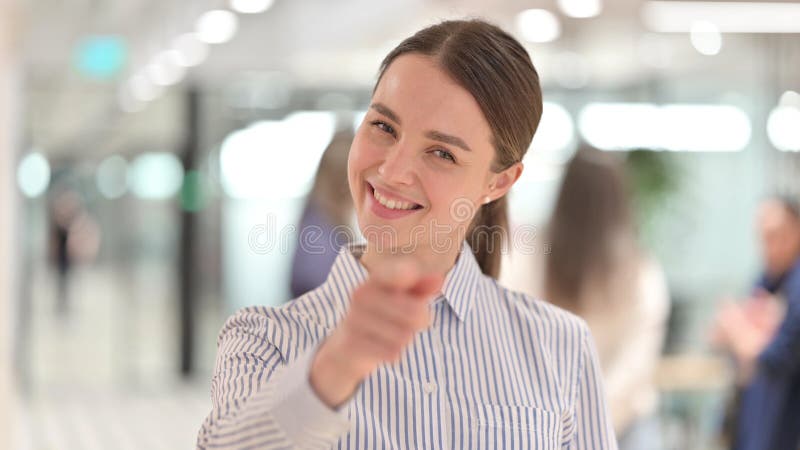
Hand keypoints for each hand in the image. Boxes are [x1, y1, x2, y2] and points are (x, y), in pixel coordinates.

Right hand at [310, 256, 443, 407]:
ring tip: (395, 336)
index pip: (403, 273)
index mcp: (376, 278)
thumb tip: (439, 278)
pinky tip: (385, 348)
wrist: (345, 347)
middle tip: (415, 324)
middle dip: (422, 322)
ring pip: (405, 335)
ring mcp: (354, 319)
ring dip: (406, 339)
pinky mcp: (352, 343)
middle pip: (415, 312)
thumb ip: (421, 288)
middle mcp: (362, 295)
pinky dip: (394, 353)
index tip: (412, 280)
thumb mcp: (402, 298)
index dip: (412, 277)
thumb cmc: (381, 316)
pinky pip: (392, 352)